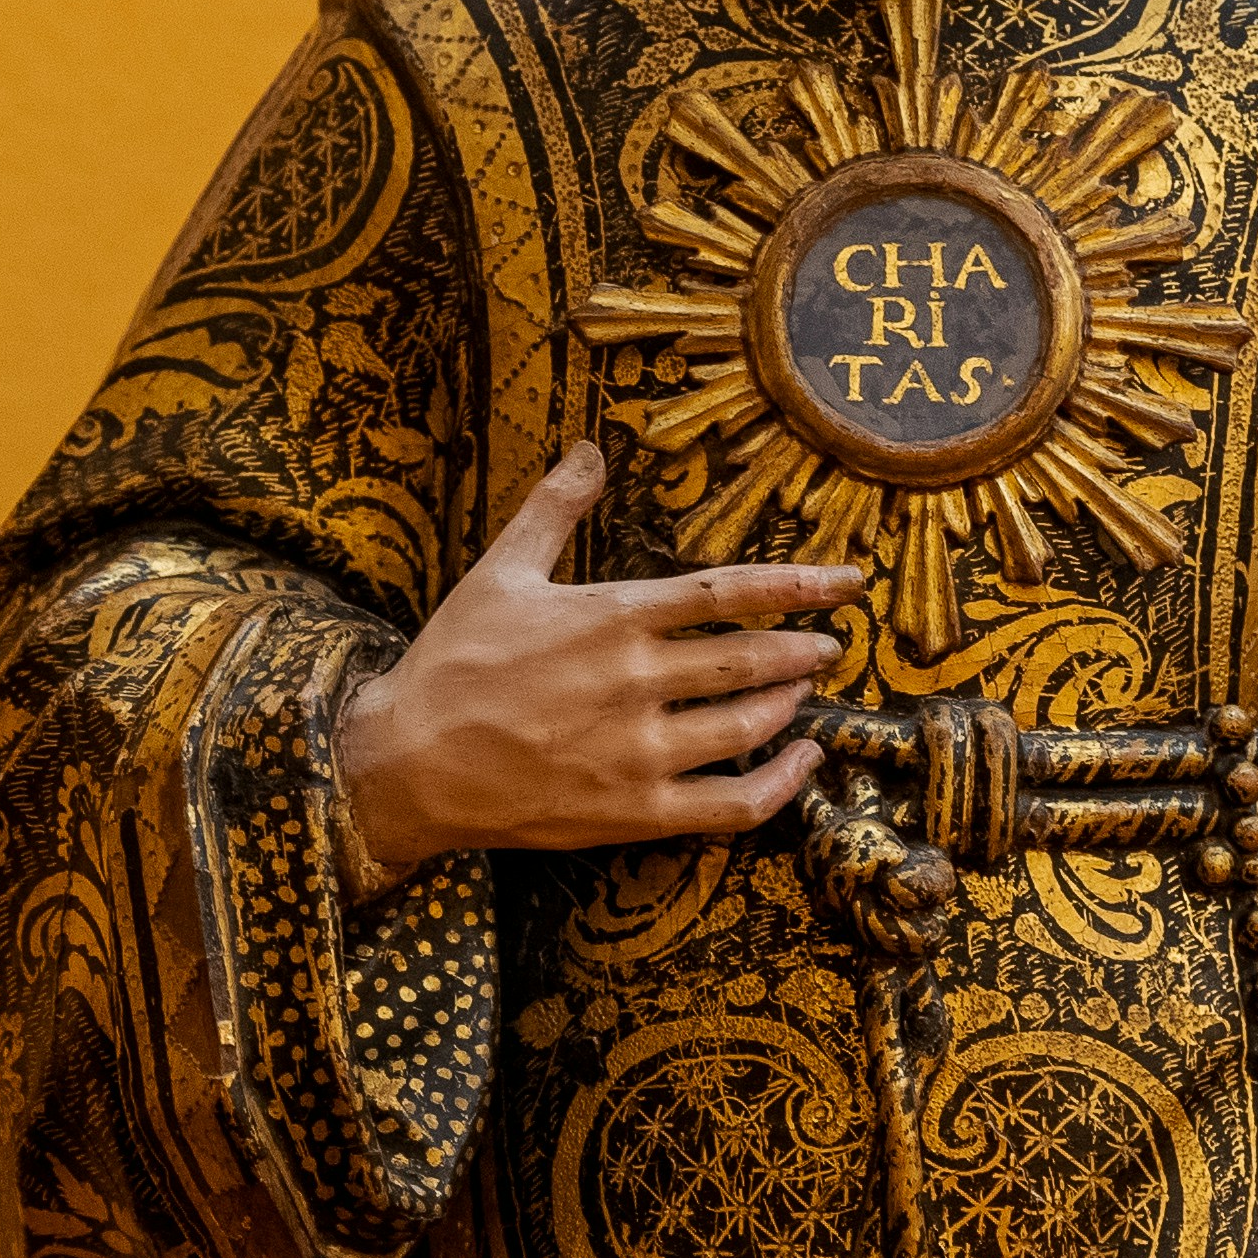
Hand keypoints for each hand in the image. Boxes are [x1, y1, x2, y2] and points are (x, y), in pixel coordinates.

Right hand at [337, 439, 869, 876]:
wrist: (408, 763)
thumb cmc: (452, 663)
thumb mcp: (499, 571)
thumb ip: (555, 508)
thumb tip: (590, 448)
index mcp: (612, 617)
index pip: (728, 591)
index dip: (798, 584)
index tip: (848, 582)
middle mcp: (637, 681)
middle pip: (751, 659)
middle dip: (802, 649)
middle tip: (829, 643)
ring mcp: (640, 750)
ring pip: (748, 725)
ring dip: (788, 704)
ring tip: (803, 691)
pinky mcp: (636, 809)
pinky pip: (732, 803)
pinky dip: (781, 784)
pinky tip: (802, 763)